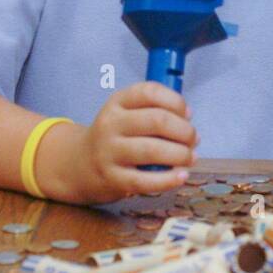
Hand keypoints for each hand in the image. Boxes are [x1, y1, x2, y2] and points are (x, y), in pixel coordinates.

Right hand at [61, 82, 197, 202]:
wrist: (79, 165)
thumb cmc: (116, 137)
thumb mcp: (126, 114)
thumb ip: (155, 110)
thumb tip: (188, 118)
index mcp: (117, 102)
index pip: (150, 92)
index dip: (176, 102)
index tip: (187, 114)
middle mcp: (111, 124)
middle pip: (157, 120)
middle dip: (184, 131)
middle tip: (193, 139)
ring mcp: (110, 152)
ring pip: (153, 150)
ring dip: (181, 154)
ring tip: (189, 157)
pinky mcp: (112, 178)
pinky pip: (145, 180)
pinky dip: (169, 179)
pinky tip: (181, 175)